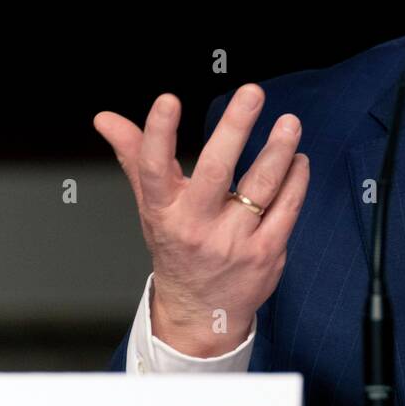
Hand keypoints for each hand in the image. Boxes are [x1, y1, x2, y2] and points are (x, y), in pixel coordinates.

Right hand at [93, 84, 309, 356]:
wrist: (201, 312)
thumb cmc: (178, 248)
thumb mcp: (152, 206)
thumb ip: (135, 156)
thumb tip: (105, 118)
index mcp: (164, 211)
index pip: (154, 168)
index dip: (158, 133)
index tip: (167, 100)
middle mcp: (196, 226)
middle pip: (215, 170)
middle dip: (235, 128)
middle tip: (252, 93)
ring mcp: (234, 241)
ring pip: (261, 187)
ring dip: (278, 150)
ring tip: (289, 122)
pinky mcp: (266, 252)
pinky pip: (287, 208)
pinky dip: (296, 179)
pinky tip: (298, 159)